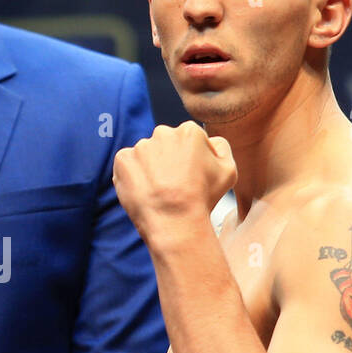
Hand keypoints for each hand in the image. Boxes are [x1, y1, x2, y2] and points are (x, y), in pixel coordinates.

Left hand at [113, 123, 236, 246]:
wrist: (175, 221)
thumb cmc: (203, 198)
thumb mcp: (228, 170)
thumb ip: (221, 148)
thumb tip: (210, 141)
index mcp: (189, 131)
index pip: (188, 141)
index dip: (191, 161)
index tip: (191, 177)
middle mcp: (163, 133)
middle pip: (165, 146)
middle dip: (169, 162)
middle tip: (174, 186)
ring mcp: (140, 146)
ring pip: (145, 156)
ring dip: (150, 170)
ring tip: (158, 192)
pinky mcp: (122, 160)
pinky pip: (127, 165)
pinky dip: (132, 176)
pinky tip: (144, 191)